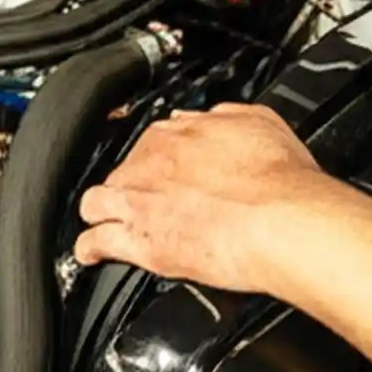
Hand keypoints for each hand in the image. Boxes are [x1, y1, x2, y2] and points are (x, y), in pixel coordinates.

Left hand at [75, 103, 337, 292]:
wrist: (281, 219)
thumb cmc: (280, 179)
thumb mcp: (261, 123)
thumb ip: (228, 118)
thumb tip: (216, 118)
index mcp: (179, 134)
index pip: (155, 140)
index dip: (162, 158)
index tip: (170, 168)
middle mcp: (152, 163)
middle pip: (124, 169)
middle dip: (131, 184)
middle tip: (147, 199)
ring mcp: (140, 203)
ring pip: (96, 201)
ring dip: (99, 210)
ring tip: (102, 221)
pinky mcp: (140, 243)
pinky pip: (96, 242)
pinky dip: (90, 248)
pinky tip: (91, 253)